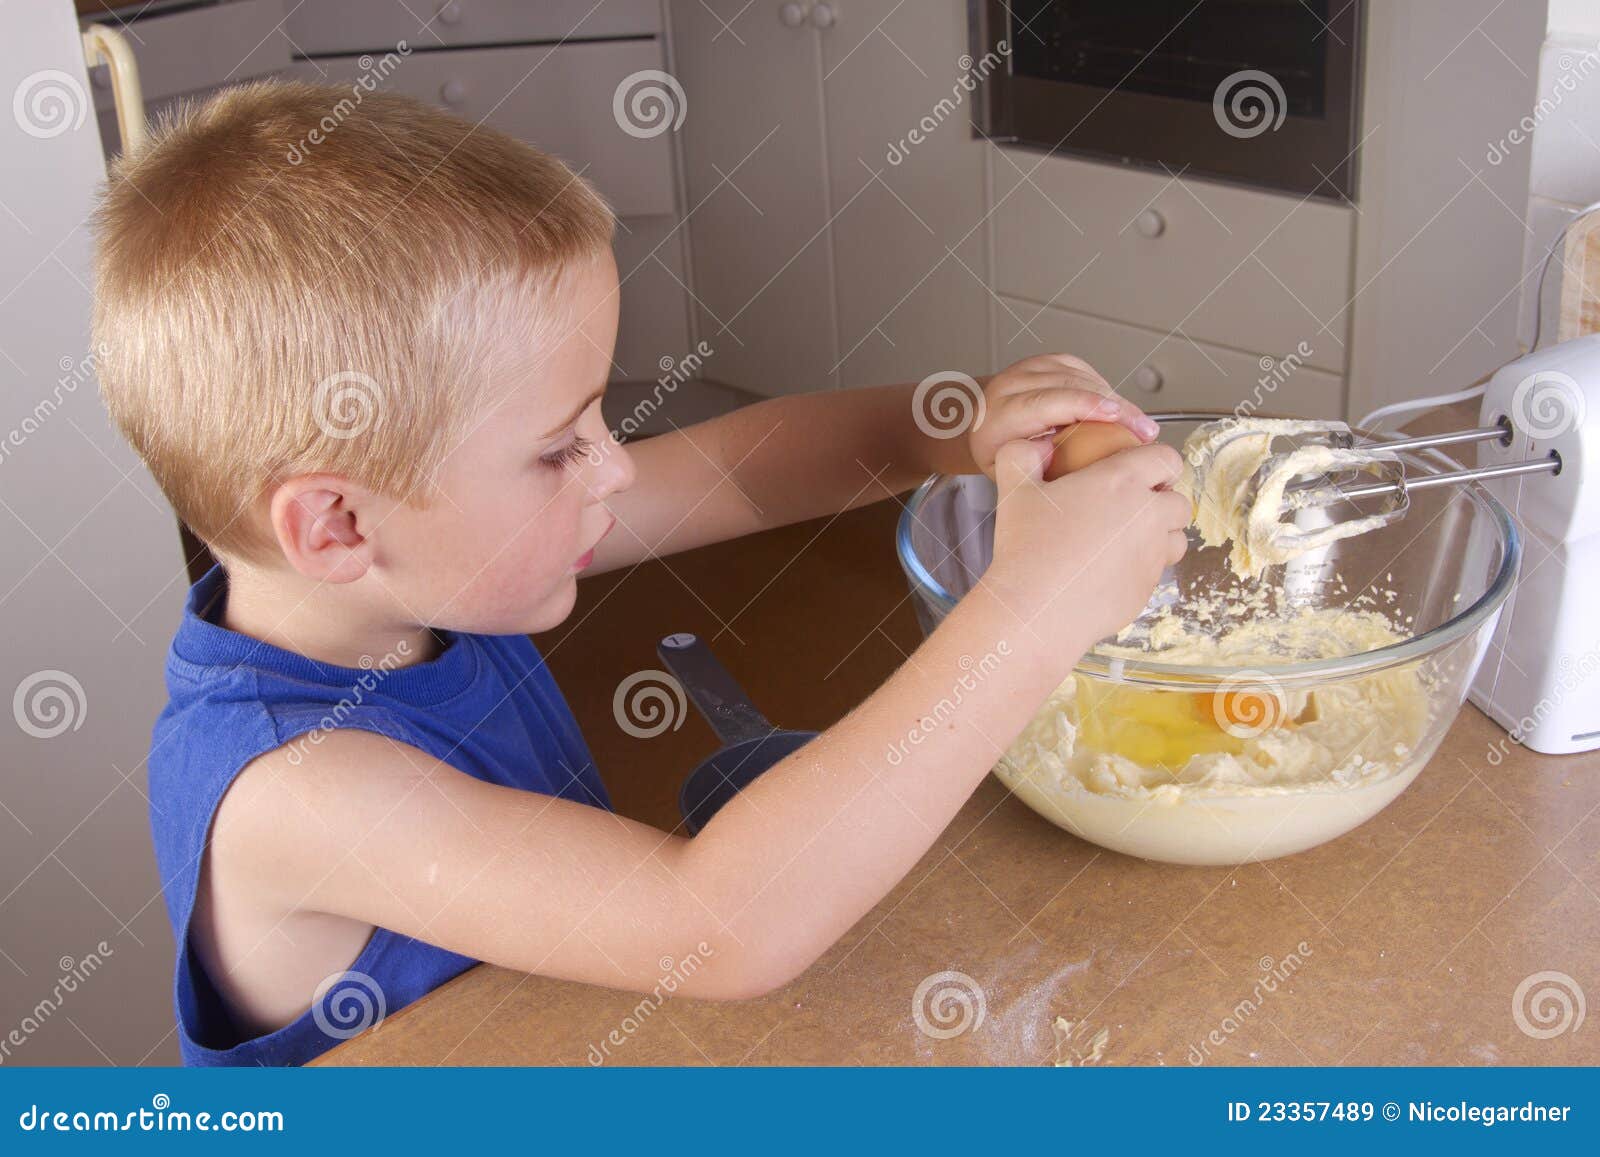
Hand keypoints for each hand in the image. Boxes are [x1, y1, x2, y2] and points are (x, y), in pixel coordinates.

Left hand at [965, 354, 1158, 478]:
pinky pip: (1084, 370)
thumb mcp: (1006, 470)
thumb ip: (1033, 463)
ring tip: (1141, 424)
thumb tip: (1062, 455)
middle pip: (1070, 387)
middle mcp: (1011, 385)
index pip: (1044, 402)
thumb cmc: (995, 451)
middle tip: (1144, 430)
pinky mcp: (1047, 361)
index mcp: (998, 415)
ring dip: (1117, 398)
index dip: (1083, 405)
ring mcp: (1029, 368)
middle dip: (1114, 406)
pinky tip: (1121, 409)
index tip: (1116, 416)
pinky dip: (1106, 389)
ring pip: (1081, 376)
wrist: (977, 422)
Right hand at [981, 436, 1189, 648]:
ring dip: (1160, 535)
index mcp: (1123, 481)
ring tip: (1126, 541)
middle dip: (1162, 501)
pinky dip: (1140, 568)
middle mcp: (1148, 516)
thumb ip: (1023, 456)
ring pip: (1177, 539)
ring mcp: (1152, 556)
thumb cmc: (1026, 547)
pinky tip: (1109, 571)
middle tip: (1129, 508)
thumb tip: (1036, 445)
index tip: (1138, 471)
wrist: (1035, 610)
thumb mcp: (1013, 489)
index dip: (1157, 462)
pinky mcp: (1147, 589)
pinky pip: (1156, 572)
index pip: (1167, 459)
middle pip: (1180, 501)